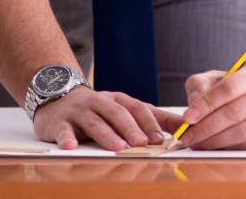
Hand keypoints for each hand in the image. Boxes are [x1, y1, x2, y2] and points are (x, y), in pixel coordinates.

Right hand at [32, 85, 184, 150]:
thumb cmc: (100, 111)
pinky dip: (66, 137)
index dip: (149, 123)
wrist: (59, 98)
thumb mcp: (126, 110)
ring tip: (118, 147)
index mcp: (120, 100)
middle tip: (143, 144)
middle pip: (118, 113)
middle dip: (131, 128)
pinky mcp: (60, 121)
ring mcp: (80, 110)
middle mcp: (101, 101)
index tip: (161, 139)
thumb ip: (154, 118)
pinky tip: (71, 146)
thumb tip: (186, 128)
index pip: (138, 108)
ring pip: (95, 121)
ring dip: (107, 134)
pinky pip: (63, 129)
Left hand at [179, 62, 245, 149]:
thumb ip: (203, 85)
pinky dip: (229, 148)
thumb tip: (192, 107)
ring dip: (214, 141)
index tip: (187, 117)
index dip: (206, 104)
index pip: (229, 88)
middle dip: (206, 127)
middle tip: (187, 136)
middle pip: (234, 113)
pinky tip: (216, 147)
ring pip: (241, 132)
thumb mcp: (225, 77)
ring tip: (197, 143)